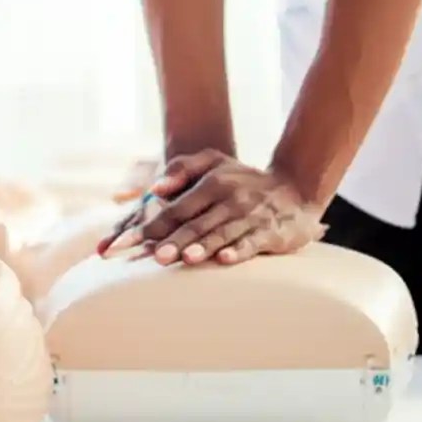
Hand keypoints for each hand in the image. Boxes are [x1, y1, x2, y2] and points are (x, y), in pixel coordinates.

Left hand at [97, 150, 326, 265]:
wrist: (295, 188)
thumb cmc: (243, 179)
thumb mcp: (214, 162)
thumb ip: (182, 168)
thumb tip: (154, 188)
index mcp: (212, 183)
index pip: (175, 208)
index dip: (151, 226)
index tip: (125, 242)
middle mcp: (229, 199)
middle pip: (195, 224)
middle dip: (174, 241)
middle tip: (155, 257)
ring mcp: (250, 217)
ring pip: (221, 233)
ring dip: (203, 246)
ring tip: (186, 258)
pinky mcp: (270, 233)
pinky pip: (252, 242)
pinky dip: (239, 250)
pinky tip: (225, 259)